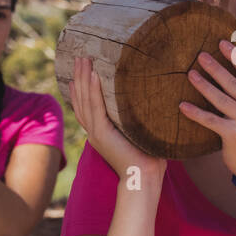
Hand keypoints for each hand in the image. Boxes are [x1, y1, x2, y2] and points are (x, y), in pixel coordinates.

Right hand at [67, 56, 165, 181]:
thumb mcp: (141, 133)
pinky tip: (92, 75)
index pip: (86, 106)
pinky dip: (93, 90)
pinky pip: (96, 107)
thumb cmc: (149, 159)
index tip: (80, 71)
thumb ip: (140, 119)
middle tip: (78, 57)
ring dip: (83, 78)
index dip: (80, 88)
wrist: (144, 179)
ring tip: (82, 59)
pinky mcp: (102, 134)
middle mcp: (95, 131)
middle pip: (82, 99)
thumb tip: (156, 101)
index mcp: (102, 132)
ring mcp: (96, 132)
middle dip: (79, 77)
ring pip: (86, 100)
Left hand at [179, 39, 235, 175]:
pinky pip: (210, 120)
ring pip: (219, 99)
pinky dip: (195, 113)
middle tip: (200, 55)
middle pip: (232, 83)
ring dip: (203, 85)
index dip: (235, 55)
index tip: (221, 42)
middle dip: (215, 67)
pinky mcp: (233, 135)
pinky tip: (182, 106)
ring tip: (190, 74)